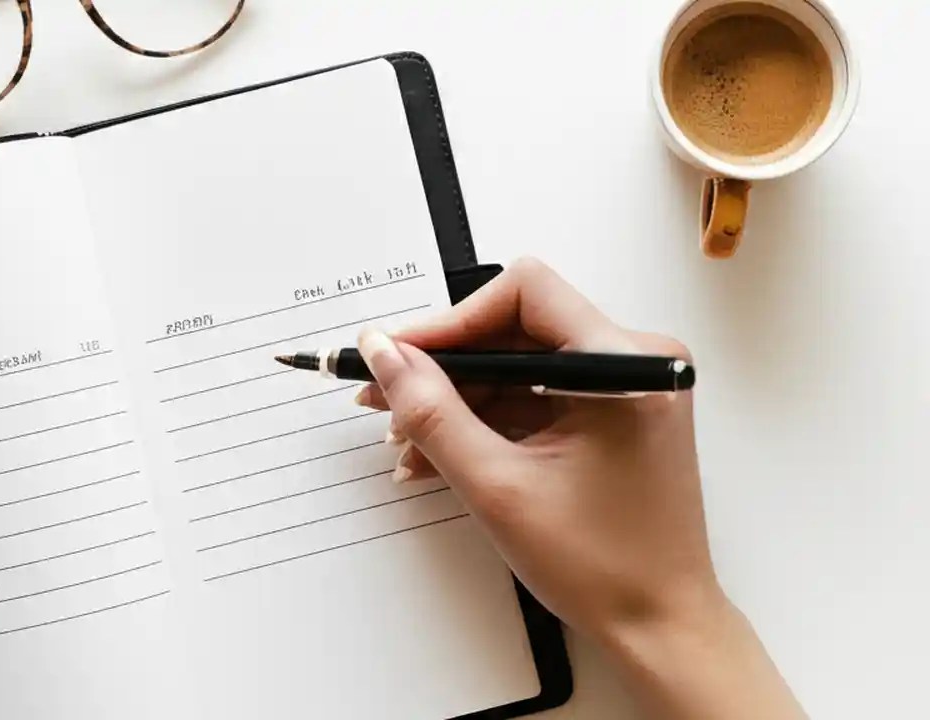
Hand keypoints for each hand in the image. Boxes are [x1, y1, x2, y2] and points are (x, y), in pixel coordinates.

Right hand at [356, 258, 803, 717]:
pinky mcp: (611, 414)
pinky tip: (438, 453)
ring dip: (458, 400)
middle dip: (444, 366)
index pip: (522, 294)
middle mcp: (634, 363)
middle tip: (385, 395)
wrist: (658, 625)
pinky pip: (534, 397)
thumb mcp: (497, 486)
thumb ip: (432, 412)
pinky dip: (486, 421)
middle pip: (515, 329)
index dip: (449, 321)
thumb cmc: (605, 566)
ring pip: (518, 366)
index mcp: (624, 365)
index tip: (398, 354)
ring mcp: (624, 389)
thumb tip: (385, 355)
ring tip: (406, 440)